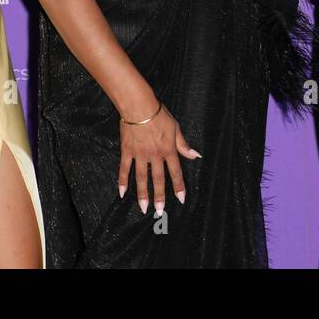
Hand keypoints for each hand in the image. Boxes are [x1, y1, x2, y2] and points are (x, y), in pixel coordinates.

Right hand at [118, 101, 199, 215]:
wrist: (139, 107)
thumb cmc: (160, 115)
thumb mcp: (176, 128)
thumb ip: (183, 145)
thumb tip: (196, 156)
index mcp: (168, 150)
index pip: (175, 172)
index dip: (179, 186)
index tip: (181, 199)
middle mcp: (155, 155)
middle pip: (158, 179)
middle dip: (160, 196)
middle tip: (160, 211)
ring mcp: (140, 155)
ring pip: (142, 178)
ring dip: (143, 194)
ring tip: (143, 208)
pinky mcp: (127, 151)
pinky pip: (124, 169)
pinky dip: (123, 181)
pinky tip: (122, 193)